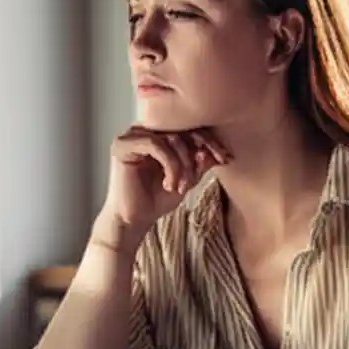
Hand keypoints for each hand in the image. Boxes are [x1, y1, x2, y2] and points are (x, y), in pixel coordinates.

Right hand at [100, 126, 231, 241]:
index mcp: (159, 132)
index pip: (189, 126)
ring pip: (171, 137)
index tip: (225, 158)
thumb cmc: (155, 200)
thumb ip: (201, 163)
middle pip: (182, 128)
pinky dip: (170, 165)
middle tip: (201, 175)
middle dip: (198, 152)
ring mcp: (132, 135)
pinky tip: (170, 185)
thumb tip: (217, 152)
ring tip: (182, 186)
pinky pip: (156, 145)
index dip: (210, 141)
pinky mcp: (123, 145)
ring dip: (183, 164)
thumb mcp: (187, 178)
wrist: (133, 221)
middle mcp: (144, 129)